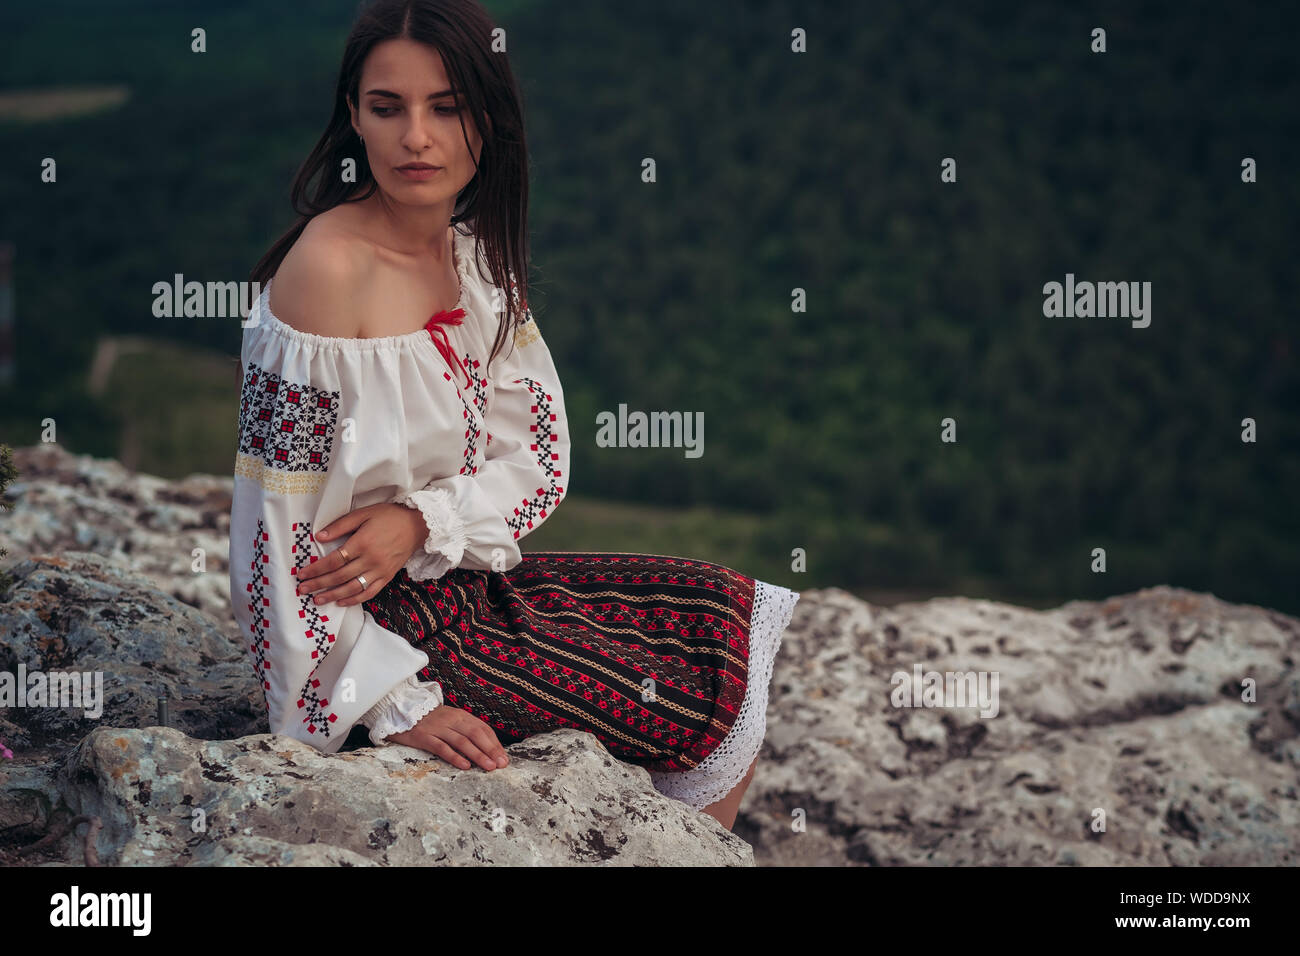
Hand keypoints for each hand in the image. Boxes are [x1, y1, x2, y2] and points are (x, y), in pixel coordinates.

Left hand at [294, 502, 427, 606]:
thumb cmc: (389, 516)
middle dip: (319, 584)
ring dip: (333, 595)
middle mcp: (370, 559)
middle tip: (303, 589)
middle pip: (340, 576)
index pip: (334, 560)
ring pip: (352, 588)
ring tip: (317, 599)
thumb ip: (341, 525)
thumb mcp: (363, 514)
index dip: (316, 569)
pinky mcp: (387, 577)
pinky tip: (341, 602)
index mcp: (362, 543)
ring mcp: (380, 570)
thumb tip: (319, 537)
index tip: (302, 574)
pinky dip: (354, 599)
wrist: (417, 525)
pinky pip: (369, 592)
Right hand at [386, 706, 510, 771]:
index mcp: (460, 715)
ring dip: (478, 754)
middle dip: (490, 750)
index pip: (482, 729)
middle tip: (501, 765)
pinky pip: (442, 747)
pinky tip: (465, 766)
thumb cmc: (430, 721)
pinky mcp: (424, 737)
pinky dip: (455, 756)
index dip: (494, 744)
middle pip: (476, 734)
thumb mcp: (450, 721)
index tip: (504, 758)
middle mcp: (451, 719)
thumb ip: (466, 730)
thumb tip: (487, 748)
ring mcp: (438, 728)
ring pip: (462, 741)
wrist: (400, 711)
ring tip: (489, 767)